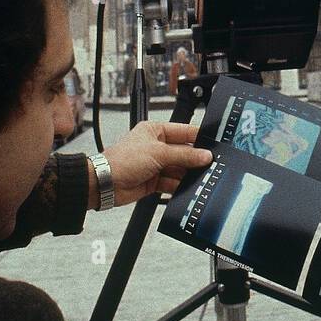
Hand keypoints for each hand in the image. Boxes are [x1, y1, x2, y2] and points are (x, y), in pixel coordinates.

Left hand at [96, 121, 212, 205]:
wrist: (104, 183)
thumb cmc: (123, 160)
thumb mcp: (158, 153)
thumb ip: (184, 155)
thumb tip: (205, 155)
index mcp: (156, 131)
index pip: (184, 132)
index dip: (199, 138)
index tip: (215, 144)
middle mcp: (156, 146)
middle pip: (183, 152)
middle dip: (195, 160)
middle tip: (212, 165)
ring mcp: (155, 165)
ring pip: (179, 169)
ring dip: (188, 175)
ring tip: (203, 179)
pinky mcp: (153, 181)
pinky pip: (172, 183)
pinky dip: (180, 187)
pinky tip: (189, 189)